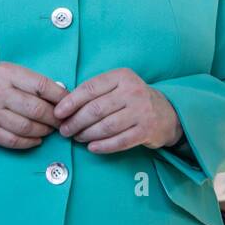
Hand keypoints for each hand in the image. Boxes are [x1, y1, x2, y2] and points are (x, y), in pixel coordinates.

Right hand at [0, 62, 66, 149]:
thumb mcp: (5, 71)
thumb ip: (29, 81)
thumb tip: (59, 92)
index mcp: (6, 73)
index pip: (41, 86)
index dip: (60, 97)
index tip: (70, 103)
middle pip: (37, 109)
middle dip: (55, 118)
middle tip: (63, 121)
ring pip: (27, 127)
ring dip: (44, 131)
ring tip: (49, 129)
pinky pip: (14, 140)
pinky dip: (29, 142)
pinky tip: (36, 139)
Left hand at [53, 68, 180, 153]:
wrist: (166, 113)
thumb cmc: (132, 100)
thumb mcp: (117, 87)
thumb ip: (95, 92)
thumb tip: (64, 106)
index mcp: (122, 76)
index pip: (90, 88)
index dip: (70, 102)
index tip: (58, 113)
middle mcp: (133, 91)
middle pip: (95, 109)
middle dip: (75, 122)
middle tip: (65, 130)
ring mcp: (141, 111)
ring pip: (106, 126)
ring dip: (87, 135)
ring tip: (78, 138)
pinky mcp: (146, 130)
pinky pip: (119, 141)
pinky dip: (103, 146)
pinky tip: (92, 148)